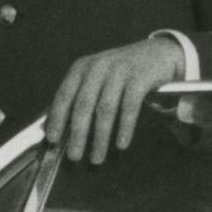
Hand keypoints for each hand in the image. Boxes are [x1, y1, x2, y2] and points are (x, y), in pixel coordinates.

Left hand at [47, 36, 191, 163]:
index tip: (52, 139)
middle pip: (83, 105)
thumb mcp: (96, 78)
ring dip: (100, 137)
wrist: (159, 53)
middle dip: (77, 134)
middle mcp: (97, 67)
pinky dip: (124, 127)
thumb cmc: (121, 73)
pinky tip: (121, 144)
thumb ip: (79, 97)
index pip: (64, 95)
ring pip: (105, 109)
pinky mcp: (140, 78)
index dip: (57, 118)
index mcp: (81, 68)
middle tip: (74, 156)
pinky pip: (130, 106)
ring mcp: (119, 71)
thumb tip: (57, 127)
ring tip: (97, 158)